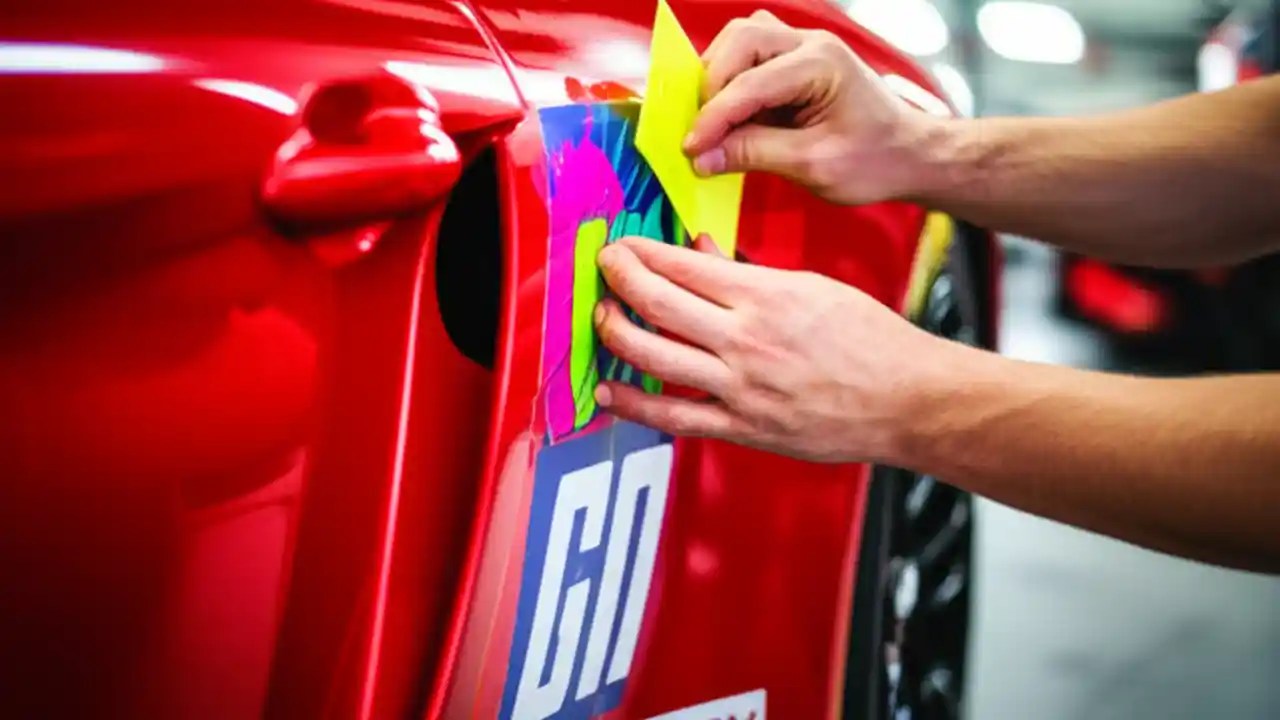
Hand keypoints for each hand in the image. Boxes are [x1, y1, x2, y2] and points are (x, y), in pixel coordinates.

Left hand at [593, 236, 961, 463]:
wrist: (907, 400)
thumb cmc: (870, 340)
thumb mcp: (813, 287)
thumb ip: (749, 272)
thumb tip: (701, 250)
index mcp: (766, 295)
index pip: (683, 264)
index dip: (641, 252)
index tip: (622, 245)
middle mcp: (746, 338)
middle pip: (657, 301)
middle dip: (619, 278)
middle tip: (604, 267)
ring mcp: (740, 386)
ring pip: (654, 354)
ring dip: (615, 331)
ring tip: (602, 318)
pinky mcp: (742, 426)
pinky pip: (673, 416)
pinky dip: (633, 404)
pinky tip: (608, 391)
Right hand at [684, 10, 942, 205]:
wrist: (909, 154)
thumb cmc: (875, 160)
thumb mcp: (814, 166)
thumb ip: (755, 154)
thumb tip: (703, 158)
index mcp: (822, 64)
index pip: (750, 83)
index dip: (714, 117)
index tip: (689, 149)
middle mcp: (810, 44)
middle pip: (740, 39)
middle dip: (711, 84)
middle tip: (701, 131)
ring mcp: (802, 48)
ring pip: (741, 41)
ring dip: (718, 77)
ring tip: (713, 122)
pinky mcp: (794, 63)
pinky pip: (749, 58)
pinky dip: (731, 84)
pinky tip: (729, 118)